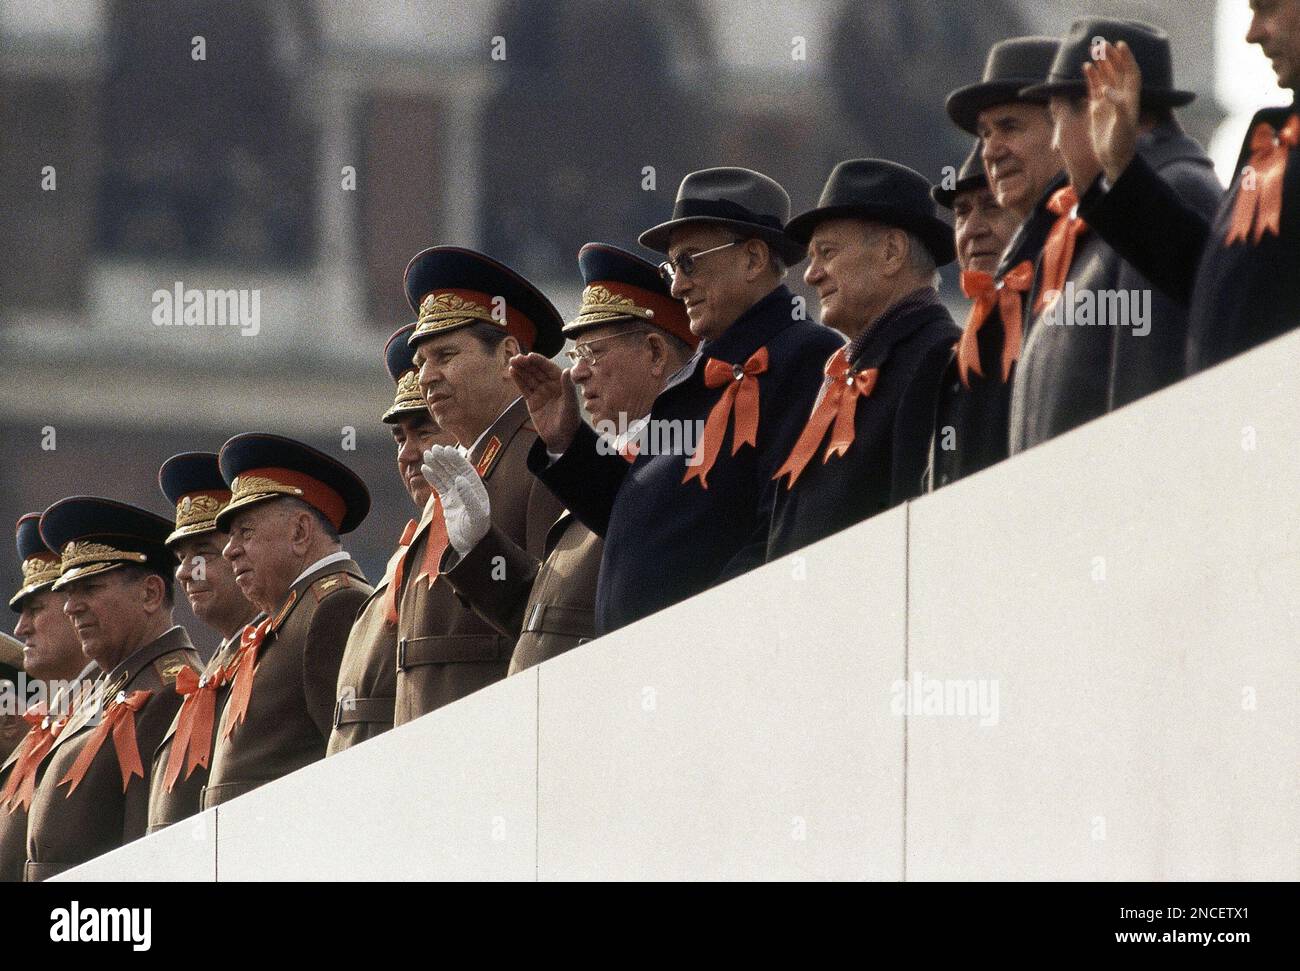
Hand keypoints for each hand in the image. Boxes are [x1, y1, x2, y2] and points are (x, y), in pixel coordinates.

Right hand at [420, 444, 490, 556]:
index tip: (446, 450)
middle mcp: (467, 489)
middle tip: (433, 449)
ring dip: (437, 465)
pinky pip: (439, 486)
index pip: (465, 469)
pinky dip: (433, 477)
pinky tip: (425, 468)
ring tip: (427, 455)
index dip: (456, 459)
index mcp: (476, 488)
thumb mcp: (476, 515)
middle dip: (444, 459)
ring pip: (445, 476)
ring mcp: (457, 494)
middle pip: (454, 470)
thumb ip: (469, 497)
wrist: (470, 545)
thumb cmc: (477, 531)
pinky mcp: (448, 501)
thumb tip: (459, 479)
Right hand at [508, 352, 581, 453]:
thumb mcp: (571, 404)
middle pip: (537, 371)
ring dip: (521, 369)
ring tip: (512, 362)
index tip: (530, 356)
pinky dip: (518, 380)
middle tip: (517, 358)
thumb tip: (566, 370)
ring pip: (529, 377)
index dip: (540, 361)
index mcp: (561, 383)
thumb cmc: (570, 421)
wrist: (561, 438)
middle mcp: (550, 385)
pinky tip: (512, 372)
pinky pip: (524, 388)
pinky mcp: (532, 401)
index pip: (549, 368)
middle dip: (527, 363)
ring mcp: (540, 392)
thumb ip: (568, 387)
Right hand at [1083, 40, 1141, 183]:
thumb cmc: (1122, 142)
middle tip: (1104, 44)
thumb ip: (1117, 105)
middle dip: (1112, 57)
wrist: (1114, 158)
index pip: (1131, 72)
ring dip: (1102, 64)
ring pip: (1106, 78)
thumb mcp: (1123, 124)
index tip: (1120, 45)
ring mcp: (1108, 102)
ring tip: (1095, 51)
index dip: (1127, 58)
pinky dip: (1091, 78)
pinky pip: (1094, 89)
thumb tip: (1106, 90)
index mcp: (1130, 98)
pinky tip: (1087, 67)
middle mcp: (1120, 97)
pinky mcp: (1097, 109)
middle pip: (1118, 72)